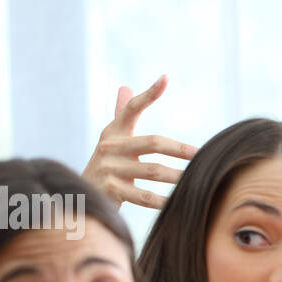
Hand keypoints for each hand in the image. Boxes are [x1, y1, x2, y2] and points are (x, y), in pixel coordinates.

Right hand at [81, 75, 197, 209]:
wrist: (80, 197)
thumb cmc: (106, 165)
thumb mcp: (112, 140)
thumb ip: (121, 114)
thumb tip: (126, 88)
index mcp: (113, 132)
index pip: (132, 108)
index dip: (148, 94)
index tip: (165, 78)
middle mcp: (110, 147)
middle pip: (153, 143)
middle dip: (179, 149)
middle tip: (201, 154)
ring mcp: (109, 168)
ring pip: (153, 171)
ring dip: (177, 176)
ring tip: (197, 178)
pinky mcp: (111, 191)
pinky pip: (145, 196)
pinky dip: (163, 201)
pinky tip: (179, 202)